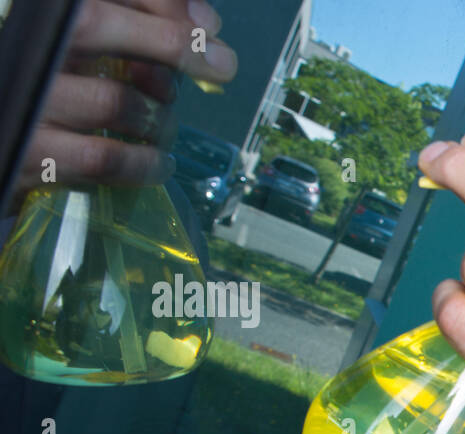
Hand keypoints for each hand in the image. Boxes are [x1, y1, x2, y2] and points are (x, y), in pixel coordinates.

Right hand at [8, 0, 238, 210]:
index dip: (159, 1)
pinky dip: (146, 163)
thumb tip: (206, 27)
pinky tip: (160, 164)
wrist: (15, 147)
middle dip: (171, 42)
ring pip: (114, 99)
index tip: (208, 27)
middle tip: (223, 65)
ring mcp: (26, 101)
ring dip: (161, 118)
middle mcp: (26, 47)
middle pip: (93, 22)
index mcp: (44, 18)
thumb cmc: (61, 98)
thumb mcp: (93, 52)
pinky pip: (105, 157)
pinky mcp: (32, 155)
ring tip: (165, 127)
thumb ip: (141, 30)